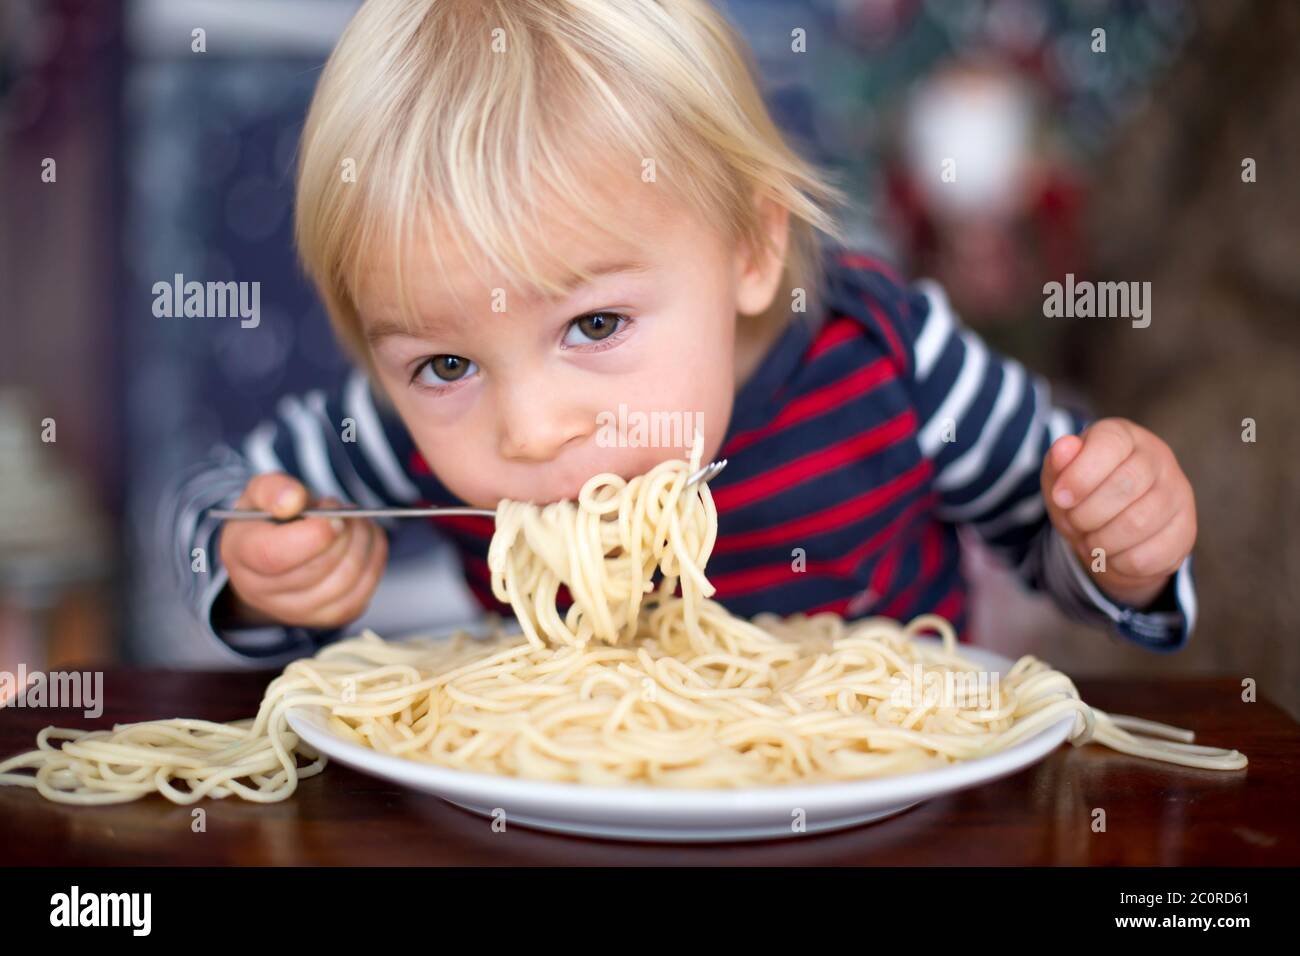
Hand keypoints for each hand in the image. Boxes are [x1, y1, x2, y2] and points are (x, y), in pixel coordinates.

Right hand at [217, 473, 387, 628]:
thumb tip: (293, 500)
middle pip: (316, 571)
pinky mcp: (326, 618)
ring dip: (363, 545)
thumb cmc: (269, 520)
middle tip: (344, 511)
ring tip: (357, 522)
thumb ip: (274, 489)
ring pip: (344, 584)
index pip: (274, 555)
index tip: (334, 515)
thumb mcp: (261, 492)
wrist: (272, 555)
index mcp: (241, 554)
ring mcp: (294, 612)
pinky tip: (366, 541)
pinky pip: (361, 596)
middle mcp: (261, 592)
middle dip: (344, 534)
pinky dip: (374, 562)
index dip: (314, 535)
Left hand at [1041, 418, 1195, 608]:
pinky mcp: (1185, 530)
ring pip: (1138, 523)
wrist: (1106, 527)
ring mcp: (1178, 494)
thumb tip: (1064, 447)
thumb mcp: (1060, 475)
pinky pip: (1149, 555)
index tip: (1060, 498)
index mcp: (1124, 436)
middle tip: (1075, 522)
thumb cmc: (1082, 492)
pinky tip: (1112, 554)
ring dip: (1101, 541)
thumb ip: (1059, 462)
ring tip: (1090, 540)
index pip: (1109, 445)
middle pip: (1125, 486)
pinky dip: (1119, 562)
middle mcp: (1158, 458)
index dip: (1080, 475)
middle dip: (1087, 513)